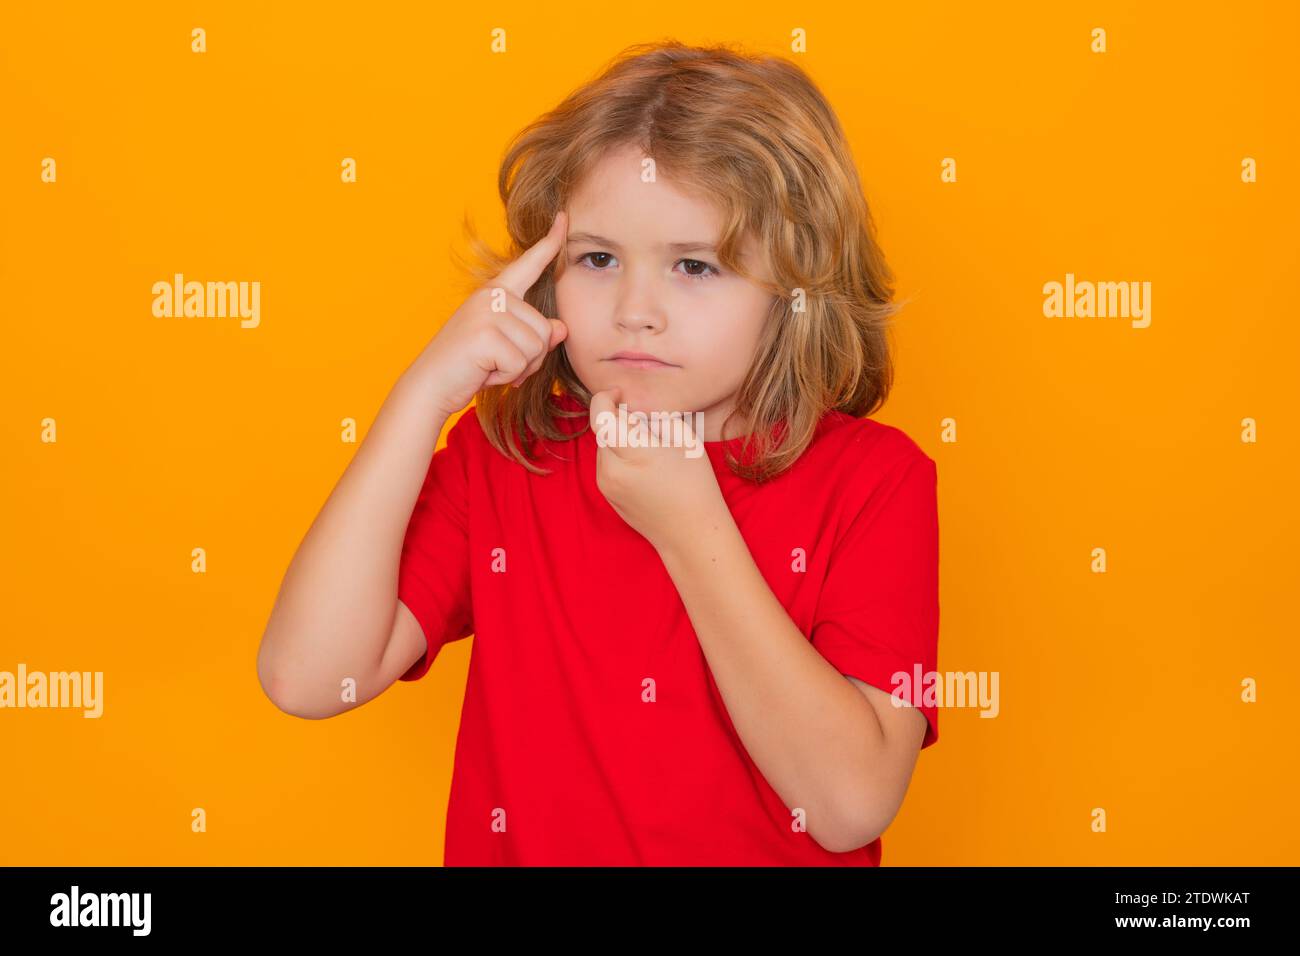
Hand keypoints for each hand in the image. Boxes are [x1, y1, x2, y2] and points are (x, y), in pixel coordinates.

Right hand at [413, 210, 569, 418]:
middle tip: (497, 362)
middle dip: (529, 357)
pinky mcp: (485, 334)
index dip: (549, 243)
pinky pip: (520, 363)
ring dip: (518, 368)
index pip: (529, 265)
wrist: (430, 385)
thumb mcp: (506, 346)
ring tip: (489, 365)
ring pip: (536, 348)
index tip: (564, 217)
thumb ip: (534, 334)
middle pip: (545, 330)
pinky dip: (507, 376)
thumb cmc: (468, 367)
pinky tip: (484, 372)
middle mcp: (492, 295)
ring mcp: (487, 312)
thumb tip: (561, 328)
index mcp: (496, 293)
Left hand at [588, 387, 727, 553]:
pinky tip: (643, 466)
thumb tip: (634, 407)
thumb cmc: (696, 484)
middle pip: (602, 428)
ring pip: (602, 445)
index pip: (600, 415)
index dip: (606, 397)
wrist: (690, 534)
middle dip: (617, 418)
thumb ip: (655, 417)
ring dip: (618, 437)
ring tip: (648, 448)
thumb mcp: (684, 439)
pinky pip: (606, 463)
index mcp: (634, 453)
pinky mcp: (606, 494)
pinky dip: (618, 455)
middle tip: (645, 422)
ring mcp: (606, 484)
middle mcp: (612, 470)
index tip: (621, 393)